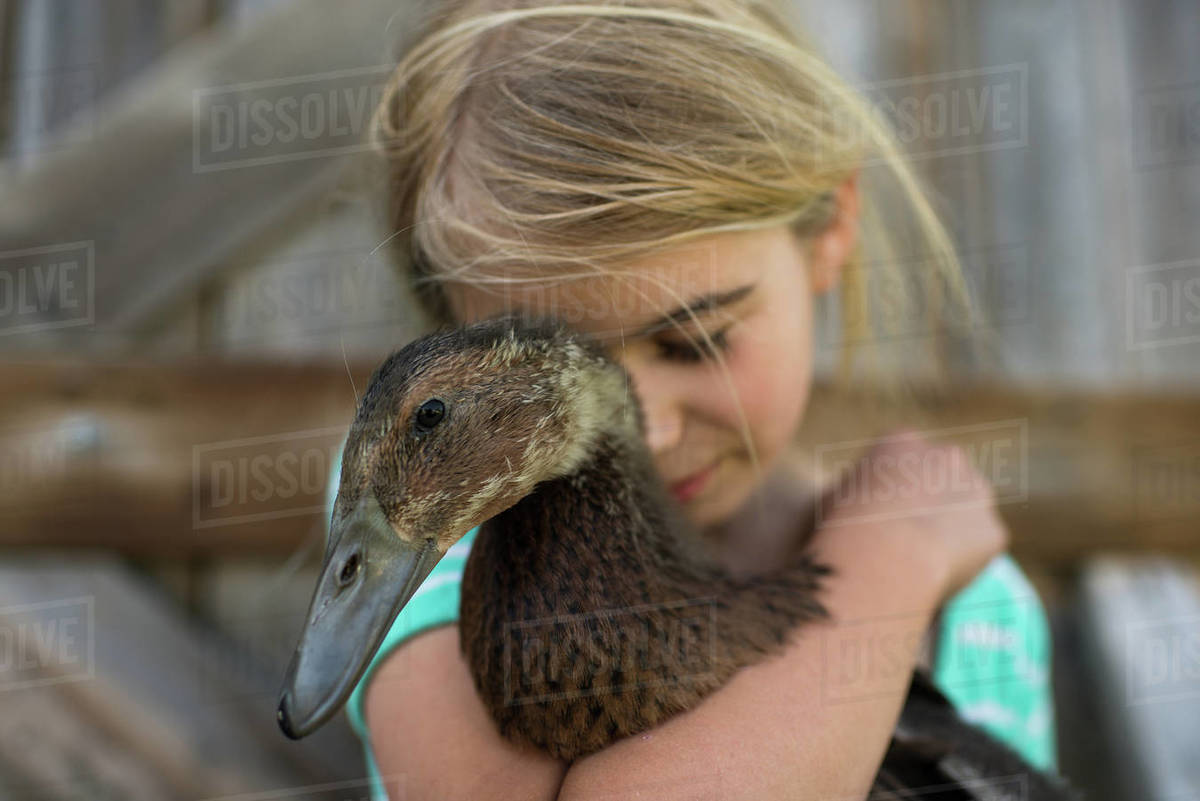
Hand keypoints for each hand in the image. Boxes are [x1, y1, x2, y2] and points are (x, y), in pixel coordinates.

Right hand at [816, 428, 1008, 604]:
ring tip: (921, 561)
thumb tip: (856, 509)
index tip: (878, 513)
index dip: (889, 489)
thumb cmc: (846, 525)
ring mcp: (976, 492)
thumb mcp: (833, 499)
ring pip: (966, 511)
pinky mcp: (993, 530)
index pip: (899, 459)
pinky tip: (936, 575)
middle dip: (929, 502)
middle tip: (906, 537)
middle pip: (941, 478)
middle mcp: (947, 457)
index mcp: (902, 442)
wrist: (886, 552)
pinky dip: (963, 561)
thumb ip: (852, 494)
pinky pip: (978, 548)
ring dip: (951, 529)